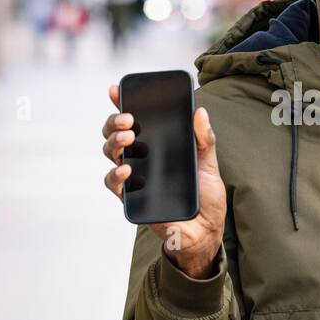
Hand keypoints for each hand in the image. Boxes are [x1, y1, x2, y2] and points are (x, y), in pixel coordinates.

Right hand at [103, 83, 226, 278]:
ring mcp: (134, 177)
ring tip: (128, 139)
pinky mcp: (131, 198)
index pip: (134, 120)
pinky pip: (114, 183)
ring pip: (110, 154)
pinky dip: (116, 174)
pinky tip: (127, 169)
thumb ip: (204, 138)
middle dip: (115, 122)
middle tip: (128, 120)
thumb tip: (200, 111)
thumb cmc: (206, 196)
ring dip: (114, 143)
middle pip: (115, 134)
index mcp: (157, 144)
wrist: (205, 230)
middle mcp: (141, 157)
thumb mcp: (208, 163)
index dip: (121, 103)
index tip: (116, 89)